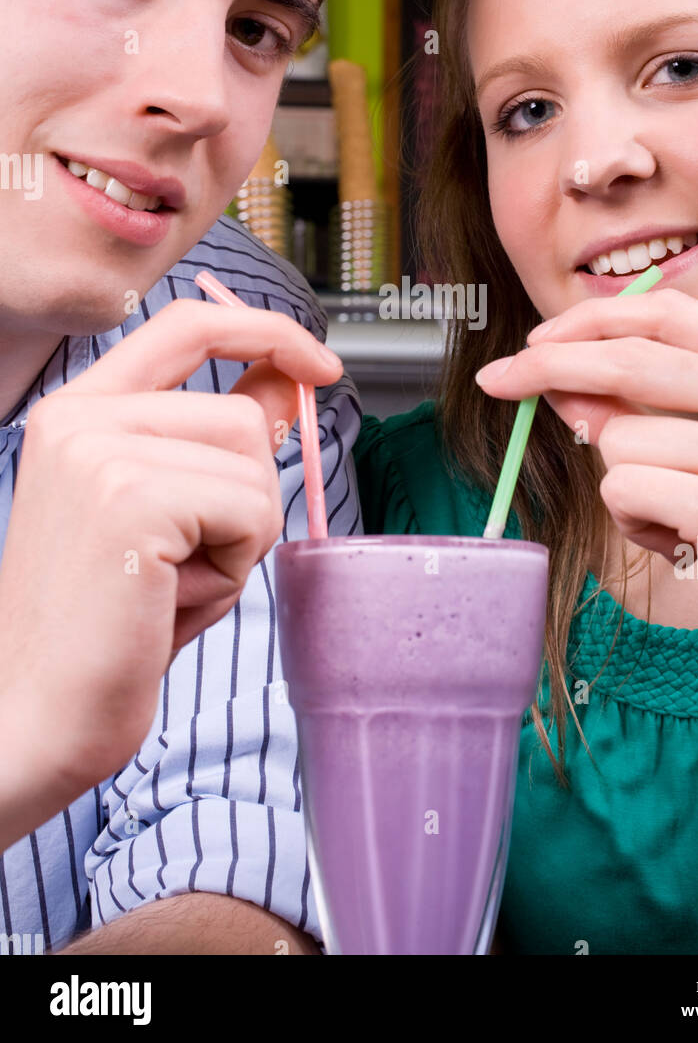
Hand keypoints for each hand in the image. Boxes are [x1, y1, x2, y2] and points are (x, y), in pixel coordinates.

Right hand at [0, 297, 341, 841]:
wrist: (34, 717)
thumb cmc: (106, 630)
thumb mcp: (172, 516)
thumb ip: (218, 443)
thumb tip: (286, 381)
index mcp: (78, 412)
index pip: (187, 325)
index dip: (265, 332)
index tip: (317, 364)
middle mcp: (79, 417)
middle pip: (242, 415)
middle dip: (245, 500)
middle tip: (182, 567)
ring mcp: (101, 452)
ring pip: (254, 464)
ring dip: (240, 539)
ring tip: (171, 585)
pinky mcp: (131, 497)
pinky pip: (249, 510)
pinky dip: (233, 567)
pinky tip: (170, 601)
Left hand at [475, 287, 697, 719]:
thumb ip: (651, 406)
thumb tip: (563, 379)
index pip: (669, 312)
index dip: (590, 320)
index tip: (535, 340)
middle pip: (632, 356)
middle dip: (548, 366)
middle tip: (496, 380)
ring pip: (618, 438)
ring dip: (623, 484)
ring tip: (679, 520)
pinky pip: (622, 491)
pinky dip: (633, 523)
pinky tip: (684, 548)